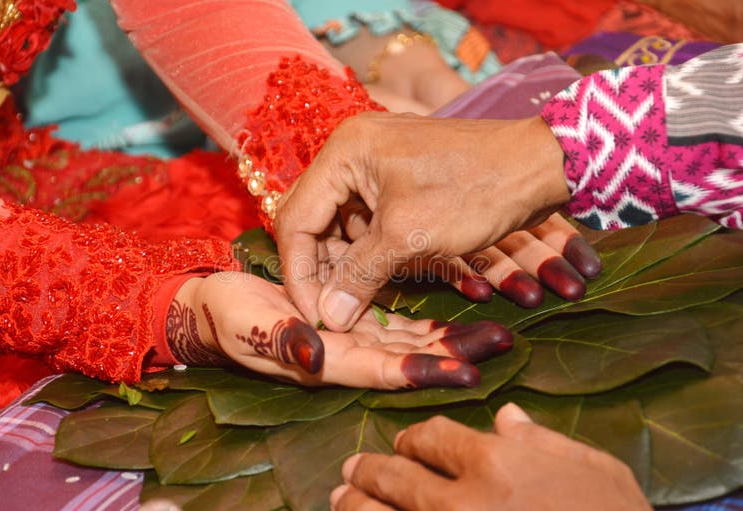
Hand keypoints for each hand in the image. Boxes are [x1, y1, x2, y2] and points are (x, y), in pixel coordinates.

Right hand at [167, 272, 511, 388]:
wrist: (217, 304)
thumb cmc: (227, 313)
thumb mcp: (247, 323)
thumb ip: (281, 341)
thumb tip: (314, 357)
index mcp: (323, 358)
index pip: (380, 368)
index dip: (421, 370)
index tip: (466, 371)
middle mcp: (345, 353)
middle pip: (406, 357)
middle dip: (452, 355)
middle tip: (501, 345)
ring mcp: (352, 336)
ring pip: (410, 339)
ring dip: (450, 338)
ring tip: (495, 329)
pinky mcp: (352, 318)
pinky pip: (398, 320)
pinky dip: (427, 319)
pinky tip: (457, 309)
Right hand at [275, 112, 570, 330]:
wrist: (538, 165)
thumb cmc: (476, 191)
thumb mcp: (410, 237)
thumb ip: (360, 276)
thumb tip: (327, 317)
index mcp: (344, 153)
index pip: (296, 218)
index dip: (299, 272)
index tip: (312, 314)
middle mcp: (351, 152)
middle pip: (313, 219)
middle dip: (320, 268)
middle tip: (331, 310)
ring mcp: (373, 163)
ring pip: (339, 224)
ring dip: (345, 264)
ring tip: (356, 301)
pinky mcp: (395, 178)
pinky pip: (366, 220)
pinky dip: (369, 251)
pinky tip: (379, 279)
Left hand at [331, 404, 651, 510]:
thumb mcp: (593, 469)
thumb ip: (541, 439)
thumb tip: (505, 415)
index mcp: (497, 462)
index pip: (432, 438)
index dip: (413, 438)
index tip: (406, 443)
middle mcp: (461, 502)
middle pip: (395, 478)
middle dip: (368, 471)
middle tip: (350, 470)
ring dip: (356, 507)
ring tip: (341, 501)